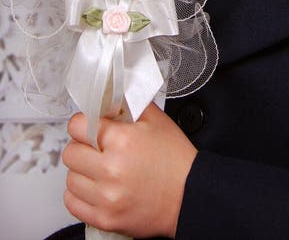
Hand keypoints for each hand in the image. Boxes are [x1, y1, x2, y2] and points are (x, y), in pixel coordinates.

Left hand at [63, 103, 196, 237]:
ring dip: (82, 172)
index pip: (77, 126)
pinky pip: (72, 203)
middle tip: (96, 148)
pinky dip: (80, 194)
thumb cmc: (176, 160)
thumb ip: (130, 105)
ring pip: (70, 179)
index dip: (83, 123)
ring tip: (99, 169)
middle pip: (70, 153)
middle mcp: (111, 169)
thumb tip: (110, 99)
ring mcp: (106, 197)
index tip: (89, 127)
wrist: (189, 197)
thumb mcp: (157, 121)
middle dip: (81, 147)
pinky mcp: (105, 218)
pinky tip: (96, 187)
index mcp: (123, 140)